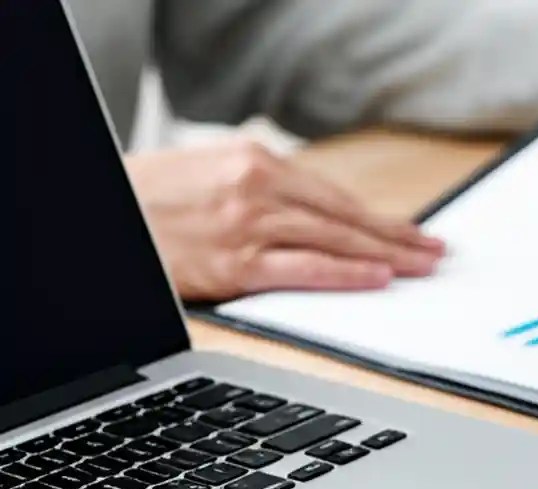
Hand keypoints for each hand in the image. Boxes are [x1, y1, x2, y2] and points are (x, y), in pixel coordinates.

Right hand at [124, 139, 445, 301]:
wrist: (102, 214)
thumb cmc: (154, 201)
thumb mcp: (212, 174)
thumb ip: (263, 191)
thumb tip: (316, 220)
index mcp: (255, 161)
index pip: (335, 196)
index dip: (379, 218)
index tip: (412, 232)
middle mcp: (258, 187)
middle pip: (345, 217)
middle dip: (397, 237)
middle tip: (435, 252)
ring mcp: (248, 225)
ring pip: (335, 240)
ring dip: (385, 255)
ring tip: (421, 267)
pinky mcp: (235, 263)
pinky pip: (305, 269)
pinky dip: (346, 273)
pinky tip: (377, 277)